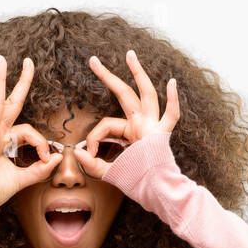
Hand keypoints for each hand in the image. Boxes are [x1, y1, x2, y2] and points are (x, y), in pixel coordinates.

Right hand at [0, 55, 61, 206]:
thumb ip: (41, 169)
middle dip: (19, 81)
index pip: (30, 131)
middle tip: (28, 60)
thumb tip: (58, 158)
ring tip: (1, 60)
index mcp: (7, 139)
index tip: (47, 158)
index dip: (42, 143)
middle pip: (10, 102)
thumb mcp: (25, 178)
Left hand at [75, 49, 179, 178]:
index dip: (93, 137)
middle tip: (92, 60)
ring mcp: (153, 126)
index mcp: (130, 131)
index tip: (86, 153)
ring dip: (138, 73)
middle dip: (108, 76)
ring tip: (129, 54)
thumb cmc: (135, 182)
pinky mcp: (162, 135)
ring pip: (146, 94)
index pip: (107, 124)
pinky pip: (170, 115)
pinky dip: (173, 100)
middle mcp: (142, 123)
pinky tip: (172, 82)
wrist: (156, 193)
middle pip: (124, 93)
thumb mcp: (108, 172)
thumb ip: (91, 164)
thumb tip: (75, 151)